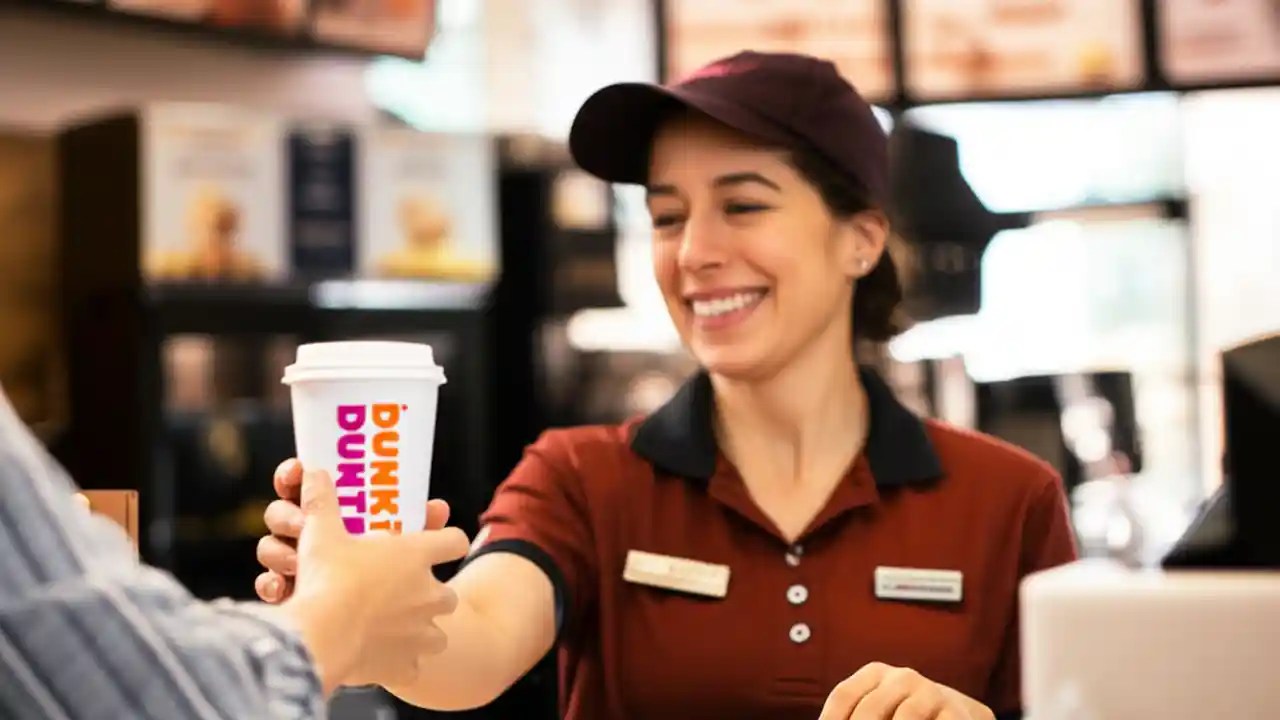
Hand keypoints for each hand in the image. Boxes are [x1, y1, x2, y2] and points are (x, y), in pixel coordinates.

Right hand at [272, 462, 469, 689]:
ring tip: (397, 629)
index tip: (441, 541)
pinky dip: (400, 663)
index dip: (448, 539)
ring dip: (422, 631)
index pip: (455, 540)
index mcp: (417, 555)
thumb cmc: (326, 580)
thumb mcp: (321, 534)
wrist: (319, 637)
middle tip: (404, 594)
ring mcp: (422, 632)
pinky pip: (412, 665)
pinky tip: (382, 657)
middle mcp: (429, 594)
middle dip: (431, 595)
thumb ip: (323, 503)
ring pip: (437, 634)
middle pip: (449, 595)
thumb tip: (315, 472)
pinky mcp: (405, 665)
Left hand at [817, 662, 992, 719]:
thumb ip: (852, 717)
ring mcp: (930, 693)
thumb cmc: (897, 715)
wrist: (952, 712)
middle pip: (870, 708)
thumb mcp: (875, 710)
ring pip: (905, 718)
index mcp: (874, 673)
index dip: (832, 719)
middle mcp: (902, 678)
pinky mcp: (955, 713)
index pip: (844, 695)